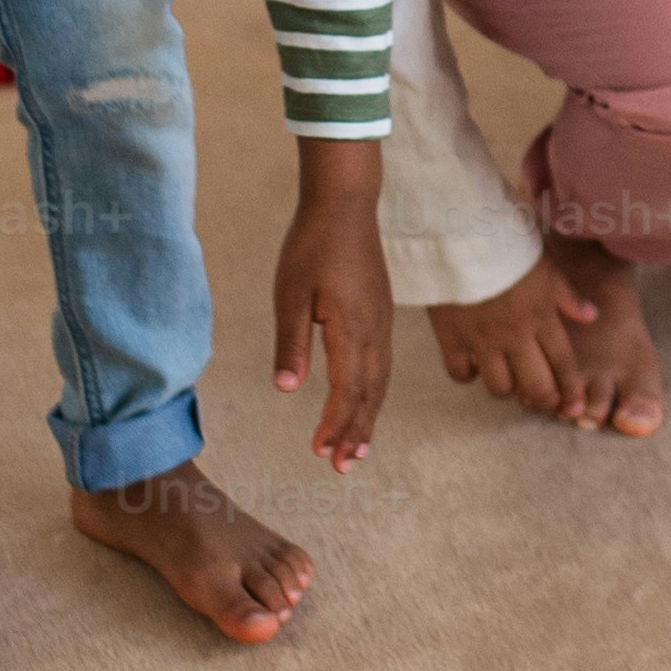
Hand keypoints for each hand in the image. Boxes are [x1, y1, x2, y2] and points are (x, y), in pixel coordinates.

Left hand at [270, 154, 394, 469]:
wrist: (345, 203)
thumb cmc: (311, 245)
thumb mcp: (290, 294)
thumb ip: (291, 343)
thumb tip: (288, 390)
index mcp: (351, 328)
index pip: (347, 390)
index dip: (334, 425)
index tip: (319, 453)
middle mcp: (375, 331)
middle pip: (370, 394)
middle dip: (356, 432)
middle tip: (341, 467)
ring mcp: (382, 322)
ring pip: (380, 382)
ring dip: (367, 417)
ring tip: (355, 448)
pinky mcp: (380, 314)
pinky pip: (382, 364)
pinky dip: (373, 392)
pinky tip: (363, 401)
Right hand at [431, 258, 595, 417]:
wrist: (459, 234)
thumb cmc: (506, 245)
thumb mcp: (545, 265)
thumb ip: (567, 295)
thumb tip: (591, 316)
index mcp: (541, 316)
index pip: (563, 364)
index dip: (571, 389)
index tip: (573, 404)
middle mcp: (514, 334)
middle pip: (536, 386)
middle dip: (544, 400)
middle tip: (543, 399)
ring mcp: (481, 339)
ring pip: (500, 387)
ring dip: (507, 387)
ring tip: (507, 377)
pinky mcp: (451, 338)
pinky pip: (461, 374)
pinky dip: (468, 375)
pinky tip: (474, 364)